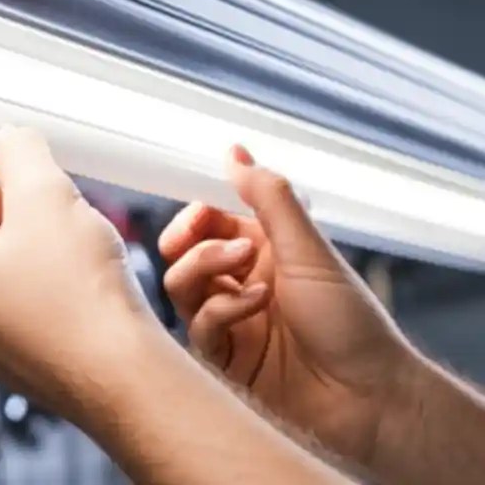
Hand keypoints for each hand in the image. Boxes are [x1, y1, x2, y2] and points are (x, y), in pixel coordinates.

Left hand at [0, 126, 157, 419]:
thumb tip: (6, 141)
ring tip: (66, 231)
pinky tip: (73, 268)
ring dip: (18, 230)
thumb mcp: (47, 196)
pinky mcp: (6, 352)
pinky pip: (5, 292)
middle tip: (41, 188)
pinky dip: (32, 267)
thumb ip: (17, 152)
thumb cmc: (81, 298)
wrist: (123, 379)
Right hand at [160, 144, 416, 465]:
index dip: (196, 216)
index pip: (209, 222)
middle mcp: (243, 285)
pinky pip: (196, 326)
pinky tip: (256, 308)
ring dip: (206, 270)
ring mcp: (231, 323)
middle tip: (205, 243)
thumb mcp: (308, 248)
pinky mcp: (222, 359)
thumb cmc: (351, 323)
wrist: (367, 397)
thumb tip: (235, 152)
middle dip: (190, 243)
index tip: (198, 214)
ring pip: (182, 287)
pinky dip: (222, 311)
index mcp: (265, 253)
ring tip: (244, 272)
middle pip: (185, 253)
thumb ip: (269, 197)